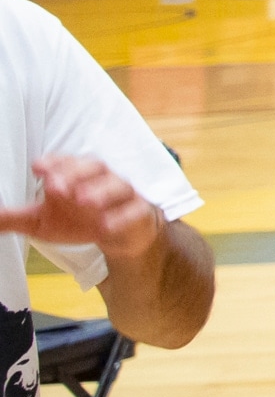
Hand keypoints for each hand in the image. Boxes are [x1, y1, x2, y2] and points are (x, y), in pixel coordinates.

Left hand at [0, 154, 168, 268]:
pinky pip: (134, 210)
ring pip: (118, 184)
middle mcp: (100, 180)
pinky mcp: (139, 213)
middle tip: (56, 186)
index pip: (66, 162)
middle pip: (94, 166)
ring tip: (83, 200)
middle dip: (75, 174)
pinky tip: (105, 226)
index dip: (54, 163)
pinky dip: (121, 216)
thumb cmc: (78, 220)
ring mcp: (122, 195)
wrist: (120, 235)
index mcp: (75, 176)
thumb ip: (13, 217)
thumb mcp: (40, 221)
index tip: (38, 168)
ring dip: (101, 191)